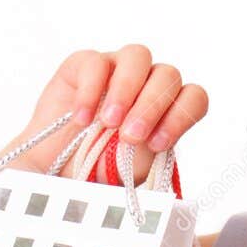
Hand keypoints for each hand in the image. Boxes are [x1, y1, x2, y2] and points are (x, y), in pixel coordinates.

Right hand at [0, 46, 208, 176]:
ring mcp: (117, 70)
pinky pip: (96, 61)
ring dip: (127, 90)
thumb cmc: (98, 170)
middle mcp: (146, 84)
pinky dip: (91, 89)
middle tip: (130, 137)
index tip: (158, 144)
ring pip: (138, 56)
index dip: (181, 117)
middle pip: (168, 75)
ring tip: (109, 122)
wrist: (53, 168)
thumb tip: (160, 190)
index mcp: (167, 110)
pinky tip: (82, 118)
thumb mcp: (131, 176)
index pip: (193, 98)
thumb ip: (150, 169)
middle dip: (152, 106)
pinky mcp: (84, 65)